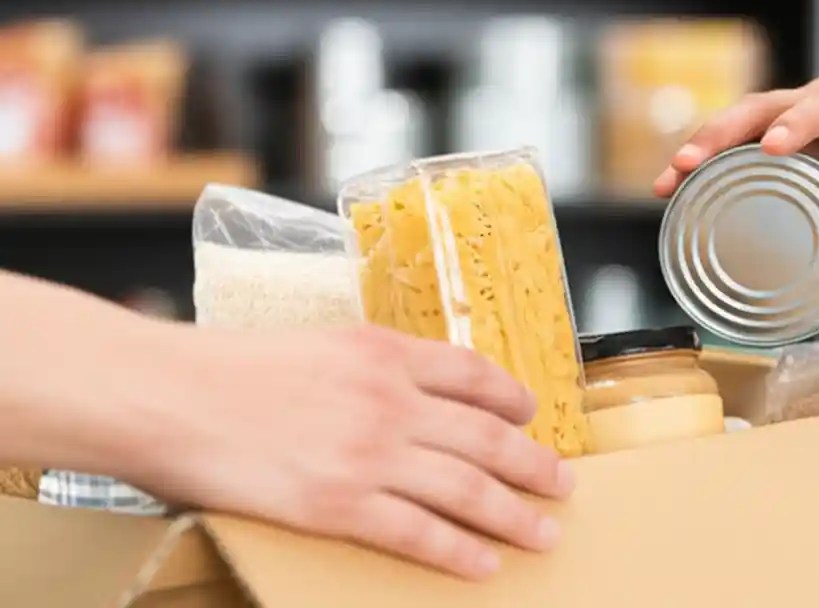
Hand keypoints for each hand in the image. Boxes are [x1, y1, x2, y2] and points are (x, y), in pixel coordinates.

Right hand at [124, 323, 571, 579]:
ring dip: (515, 513)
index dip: (511, 397)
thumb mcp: (314, 343)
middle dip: (533, 464)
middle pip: (487, 435)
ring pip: (467, 487)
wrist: (166, 395)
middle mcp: (391, 399)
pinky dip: (458, 551)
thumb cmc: (225, 367)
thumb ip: (365, 365)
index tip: (531, 414)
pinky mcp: (340, 504)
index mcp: (383, 352)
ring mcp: (370, 453)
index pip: (472, 374)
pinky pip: (418, 533)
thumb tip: (399, 390)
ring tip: (545, 531)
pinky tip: (484, 564)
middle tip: (562, 483)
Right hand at [654, 80, 818, 310]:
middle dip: (718, 137)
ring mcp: (799, 110)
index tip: (771, 149)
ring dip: (703, 146)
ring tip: (668, 183)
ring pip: (741, 118)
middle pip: (759, 108)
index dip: (795, 124)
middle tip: (685, 167)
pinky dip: (712, 155)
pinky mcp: (788, 126)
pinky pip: (743, 133)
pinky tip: (682, 185)